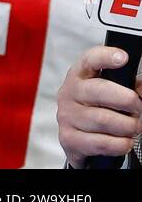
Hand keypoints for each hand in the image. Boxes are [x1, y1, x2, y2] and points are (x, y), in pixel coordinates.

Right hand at [56, 46, 141, 167]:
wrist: (80, 140)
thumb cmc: (100, 110)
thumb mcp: (112, 93)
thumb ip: (129, 86)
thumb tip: (141, 88)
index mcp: (80, 75)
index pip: (89, 60)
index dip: (105, 57)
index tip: (123, 58)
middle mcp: (68, 93)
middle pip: (100, 91)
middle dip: (128, 101)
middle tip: (137, 109)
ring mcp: (67, 116)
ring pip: (105, 120)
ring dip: (128, 127)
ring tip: (131, 128)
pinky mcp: (69, 139)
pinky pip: (102, 143)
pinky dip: (120, 144)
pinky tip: (122, 141)